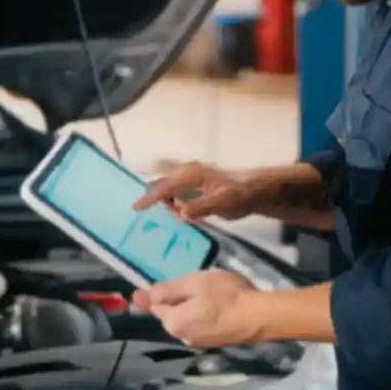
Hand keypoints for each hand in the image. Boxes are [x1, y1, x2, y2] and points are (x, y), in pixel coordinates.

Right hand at [132, 160, 254, 222]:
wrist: (254, 191)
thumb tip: (182, 212)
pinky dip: (173, 201)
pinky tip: (182, 214)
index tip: (136, 208)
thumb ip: (202, 207)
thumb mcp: (222, 203)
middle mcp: (188, 172)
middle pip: (162, 182)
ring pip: (169, 187)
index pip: (164, 186)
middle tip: (148, 211)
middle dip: (154, 195)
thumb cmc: (239, 196)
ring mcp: (191, 177)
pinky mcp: (195, 184)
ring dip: (168, 202)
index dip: (149, 198)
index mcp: (191, 175)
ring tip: (187, 217)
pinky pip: (176, 191)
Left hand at [132, 270, 260, 346]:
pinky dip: (204, 315)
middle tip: (199, 284)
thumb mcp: (192, 283)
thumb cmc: (224, 295)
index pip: (156, 305)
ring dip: (193, 307)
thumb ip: (165, 291)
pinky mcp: (214, 342)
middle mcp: (182, 337)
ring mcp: (199, 342)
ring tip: (210, 293)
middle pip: (171, 314)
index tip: (183, 281)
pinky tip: (218, 306)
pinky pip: (200, 325)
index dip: (166, 290)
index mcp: (173, 323)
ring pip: (187, 319)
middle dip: (180, 299)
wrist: (258, 316)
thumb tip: (136, 296)